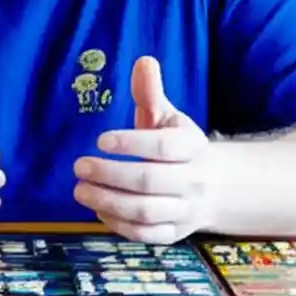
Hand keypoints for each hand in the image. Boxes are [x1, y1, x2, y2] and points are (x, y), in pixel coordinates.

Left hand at [73, 56, 213, 242]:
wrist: (215, 187)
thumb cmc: (178, 146)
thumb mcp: (167, 117)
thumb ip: (150, 92)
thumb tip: (143, 60)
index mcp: (191, 147)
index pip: (162, 147)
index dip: (131, 143)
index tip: (100, 139)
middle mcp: (192, 181)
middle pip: (150, 182)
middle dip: (110, 175)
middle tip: (79, 166)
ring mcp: (184, 211)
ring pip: (146, 212)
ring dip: (108, 201)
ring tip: (79, 189)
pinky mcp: (174, 234)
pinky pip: (146, 235)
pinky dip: (119, 224)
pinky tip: (97, 208)